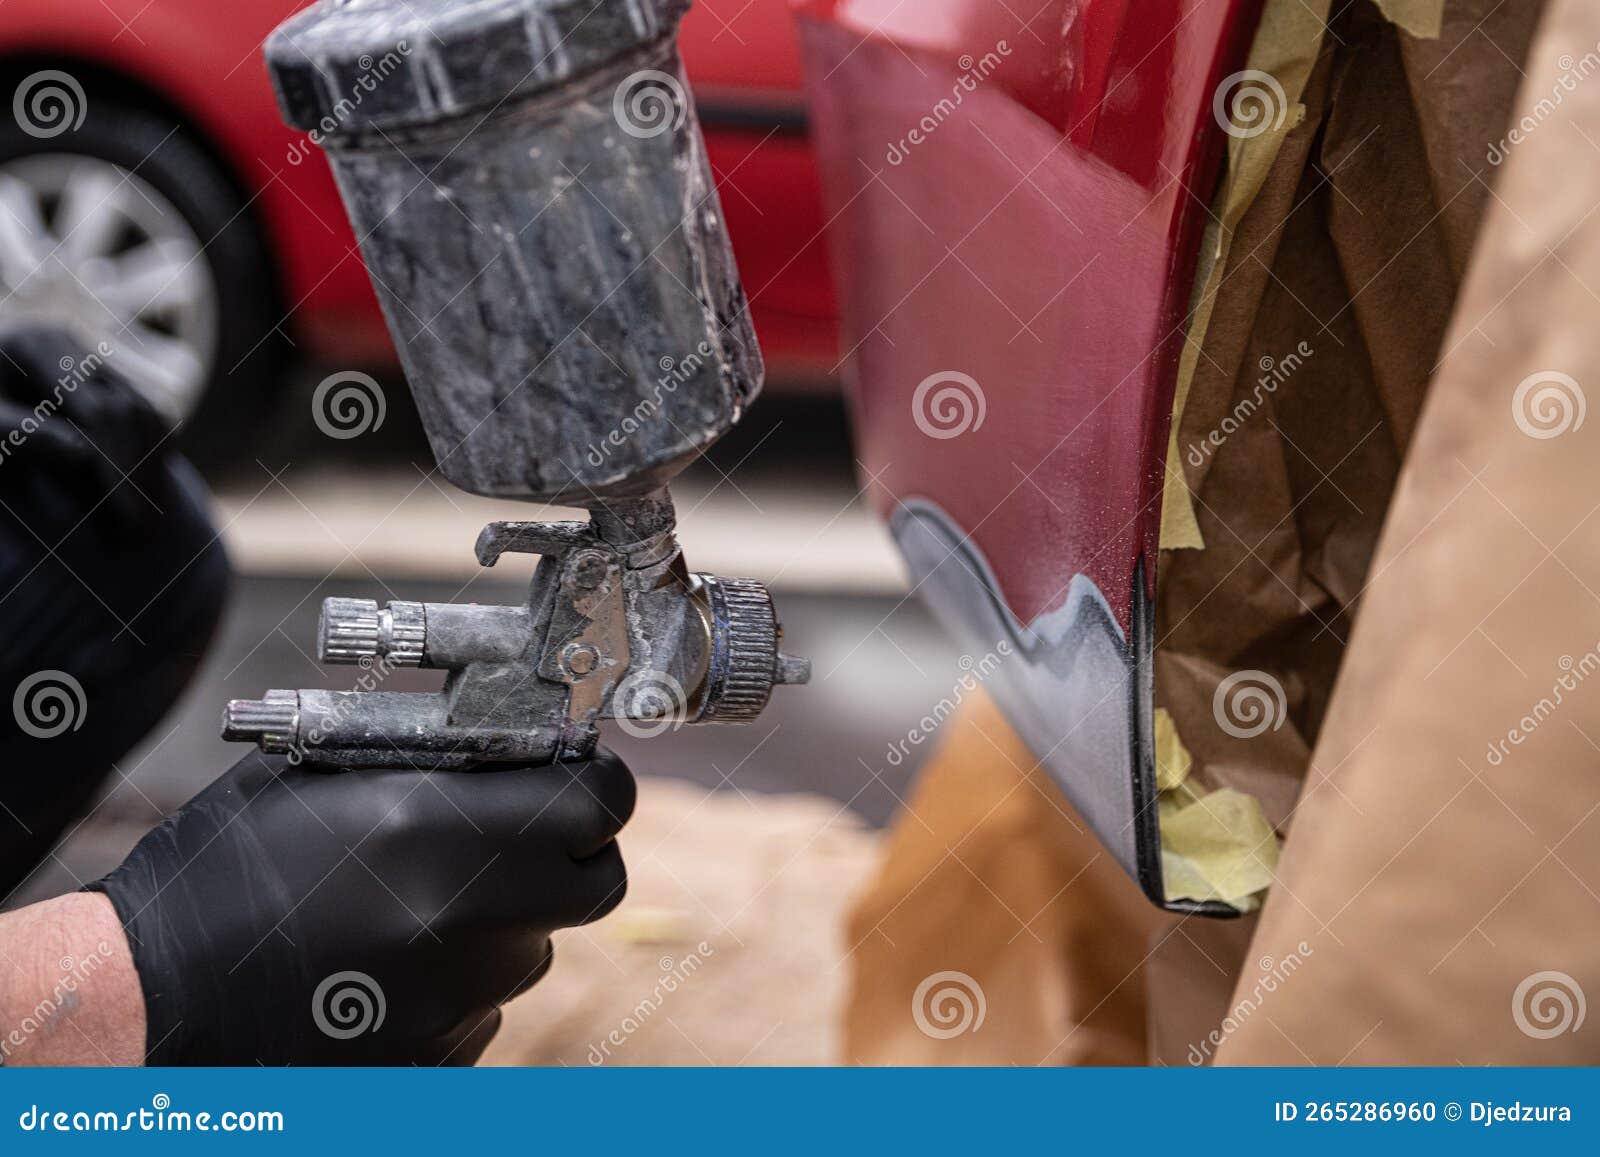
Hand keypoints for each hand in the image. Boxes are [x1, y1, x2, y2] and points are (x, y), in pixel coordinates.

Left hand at [0, 327, 171, 535]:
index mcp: (36, 348)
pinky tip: (151, 489)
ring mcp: (88, 358)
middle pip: (128, 409)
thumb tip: (83, 452)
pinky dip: (153, 451)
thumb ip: (25, 435)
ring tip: (153, 515)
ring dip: (154, 465)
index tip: (130, 514)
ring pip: (146, 410)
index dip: (119, 462)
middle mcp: (70, 345)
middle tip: (146, 524)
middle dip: (140, 469)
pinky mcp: (100, 376)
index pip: (97, 409)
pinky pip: (145, 413)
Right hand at [89, 748, 633, 1064]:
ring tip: (410, 902)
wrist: (147, 1002)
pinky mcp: (438, 1059)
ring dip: (503, 917)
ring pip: (536, 945)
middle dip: (570, 853)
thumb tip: (513, 742)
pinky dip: (457, 979)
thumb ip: (432, 757)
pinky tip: (383, 965)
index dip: (593, 781)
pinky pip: (486, 1006)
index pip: (600, 801)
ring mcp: (461, 1001)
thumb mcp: (323, 774)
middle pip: (596, 883)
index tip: (569, 774)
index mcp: (446, 833)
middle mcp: (473, 921)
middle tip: (516, 836)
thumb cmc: (221, 870)